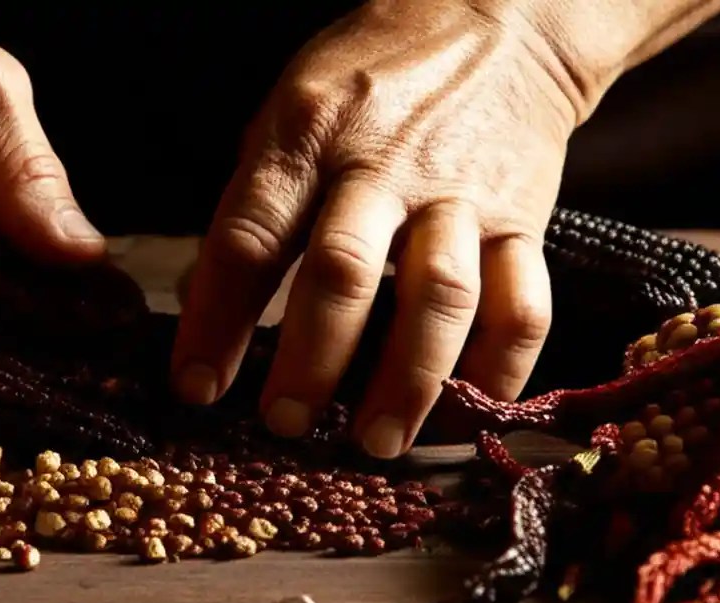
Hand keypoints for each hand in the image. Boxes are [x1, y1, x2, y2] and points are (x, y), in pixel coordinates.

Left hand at [171, 0, 586, 458]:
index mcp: (307, 135)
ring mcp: (459, 195)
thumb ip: (253, 202)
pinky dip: (497, 373)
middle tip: (282, 425)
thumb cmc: (371, 76)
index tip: (195, 389)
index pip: (249, 238)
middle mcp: (382, 165)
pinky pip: (523, 307)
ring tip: (374, 442)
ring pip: (437, 298)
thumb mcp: (287, 110)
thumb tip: (201, 300)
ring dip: (406, 382)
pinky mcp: (523, 220)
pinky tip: (464, 416)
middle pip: (343, 274)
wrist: (501, 21)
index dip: (216, 321)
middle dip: (309, 361)